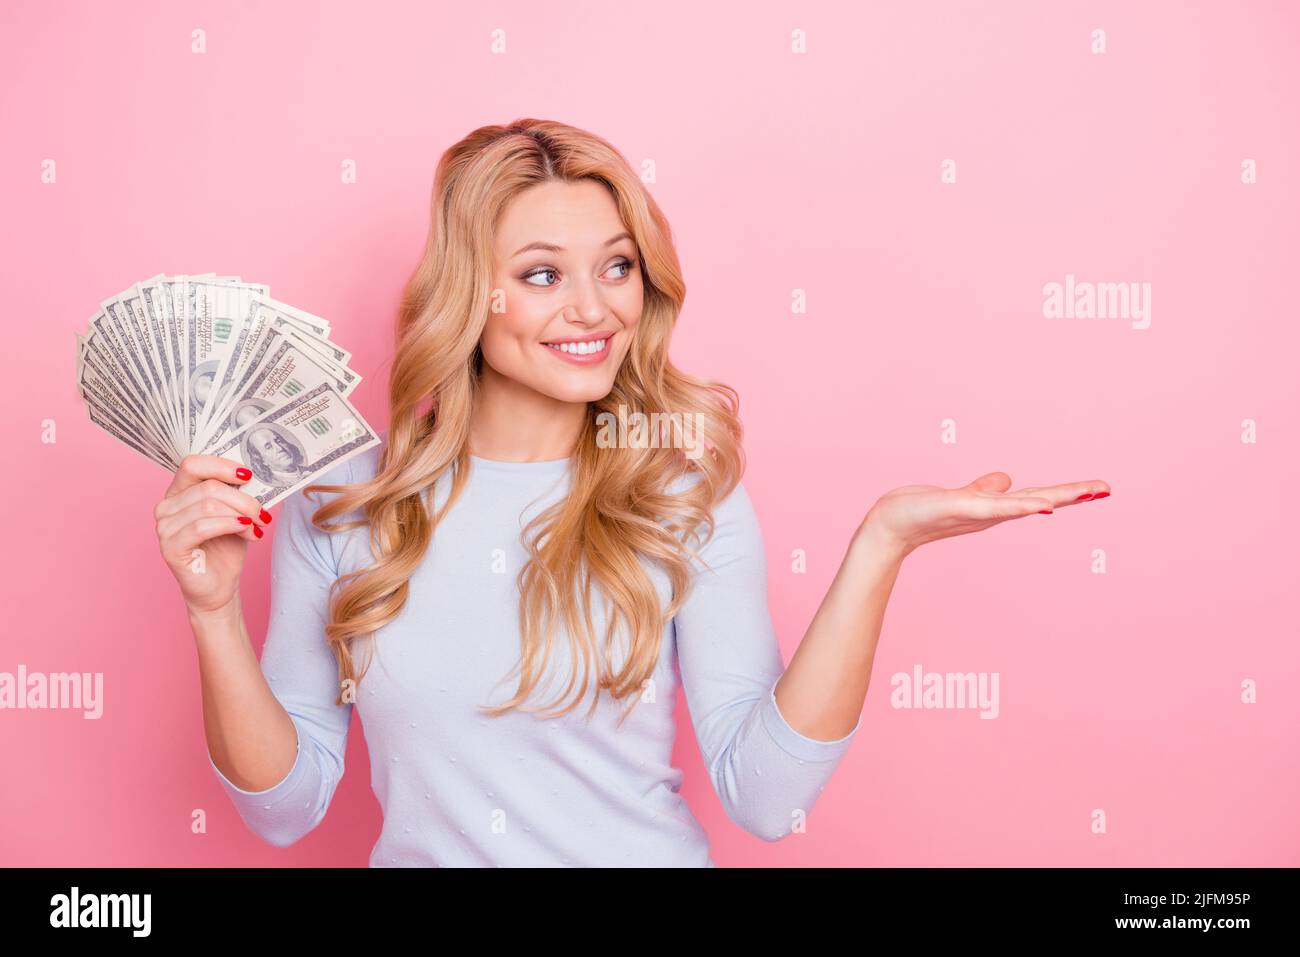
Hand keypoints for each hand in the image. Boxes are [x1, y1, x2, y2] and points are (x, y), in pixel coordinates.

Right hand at [154, 455, 270, 615]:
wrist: (219, 585)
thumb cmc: (226, 547)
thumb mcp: (235, 513)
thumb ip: (235, 492)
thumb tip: (253, 475)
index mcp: (179, 492)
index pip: (192, 464)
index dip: (222, 466)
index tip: (249, 476)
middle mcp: (166, 506)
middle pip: (208, 487)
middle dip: (243, 499)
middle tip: (263, 514)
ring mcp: (164, 527)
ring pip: (208, 505)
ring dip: (242, 514)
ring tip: (257, 527)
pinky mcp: (170, 547)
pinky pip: (202, 527)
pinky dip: (230, 525)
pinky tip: (247, 530)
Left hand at [860, 471, 1109, 558]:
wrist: (890, 526)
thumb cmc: (922, 511)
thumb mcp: (961, 496)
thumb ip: (985, 489)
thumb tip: (1006, 480)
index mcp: (994, 507)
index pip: (1038, 497)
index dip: (1068, 492)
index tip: (1099, 488)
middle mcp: (992, 513)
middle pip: (1040, 501)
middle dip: (1073, 495)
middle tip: (1106, 488)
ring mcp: (979, 512)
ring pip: (1024, 504)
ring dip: (1054, 498)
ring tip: (1084, 493)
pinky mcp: (962, 508)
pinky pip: (995, 507)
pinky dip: (1017, 505)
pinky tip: (1039, 505)